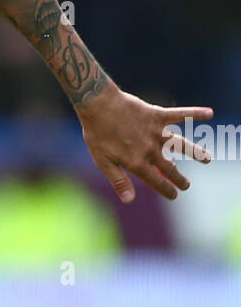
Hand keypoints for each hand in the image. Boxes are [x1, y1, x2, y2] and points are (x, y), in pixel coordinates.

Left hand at [77, 84, 212, 202]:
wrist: (98, 105)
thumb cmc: (97, 135)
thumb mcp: (103, 162)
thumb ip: (119, 180)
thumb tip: (129, 200)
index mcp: (137, 162)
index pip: (156, 181)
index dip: (166, 190)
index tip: (174, 196)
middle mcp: (150, 149)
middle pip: (170, 167)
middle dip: (179, 178)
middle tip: (186, 185)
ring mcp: (156, 132)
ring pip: (181, 144)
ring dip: (195, 152)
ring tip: (207, 158)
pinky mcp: (157, 115)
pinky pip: (179, 114)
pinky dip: (194, 113)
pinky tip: (209, 113)